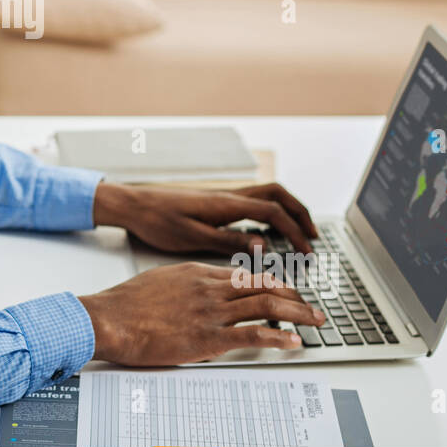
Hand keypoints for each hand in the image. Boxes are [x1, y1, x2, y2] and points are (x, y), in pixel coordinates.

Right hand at [77, 262, 325, 365]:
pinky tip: (294, 341)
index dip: (274, 283)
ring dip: (298, 313)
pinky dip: (279, 337)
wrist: (108, 318)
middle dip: (296, 296)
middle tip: (314, 307)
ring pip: (266, 305)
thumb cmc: (127, 304)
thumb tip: (201, 288)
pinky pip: (253, 334)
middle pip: (265, 285)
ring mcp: (211, 311)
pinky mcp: (207, 337)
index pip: (248, 275)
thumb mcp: (162, 280)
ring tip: (316, 321)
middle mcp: (210, 288)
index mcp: (199, 273)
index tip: (288, 292)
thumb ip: (187, 282)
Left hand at [92, 181, 316, 254]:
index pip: (273, 212)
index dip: (294, 232)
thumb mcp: (193, 237)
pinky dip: (270, 212)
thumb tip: (264, 246)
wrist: (132, 204)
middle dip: (300, 214)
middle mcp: (228, 196)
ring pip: (266, 195)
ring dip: (287, 210)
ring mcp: (223, 197)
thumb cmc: (157, 221)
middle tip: (314, 236)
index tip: (307, 251)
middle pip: (277, 195)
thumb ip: (229, 241)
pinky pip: (253, 201)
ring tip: (298, 232)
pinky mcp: (215, 202)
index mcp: (226, 204)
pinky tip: (268, 230)